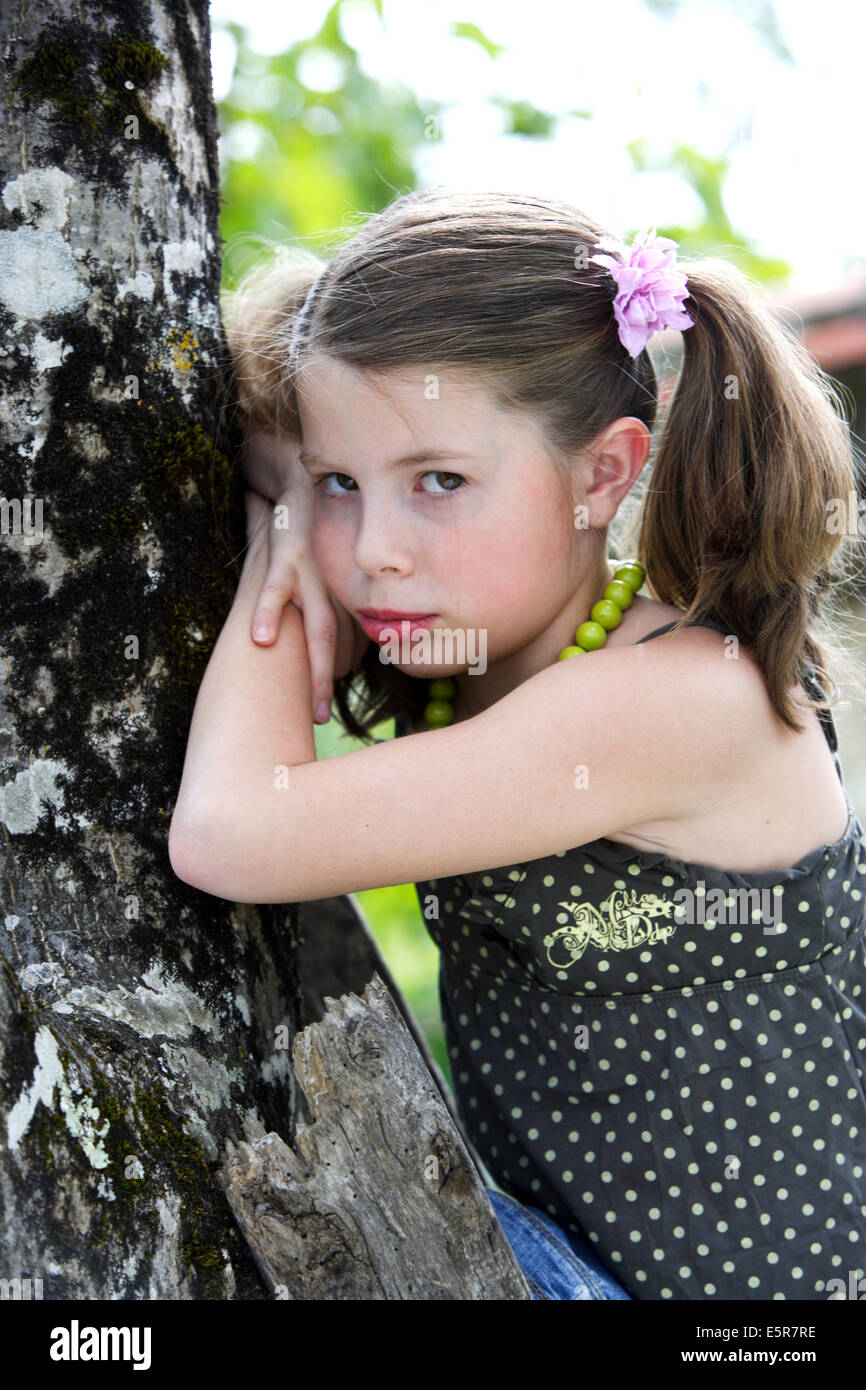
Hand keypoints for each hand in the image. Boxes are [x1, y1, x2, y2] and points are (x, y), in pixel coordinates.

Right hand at [243, 487, 368, 723]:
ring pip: (317, 627)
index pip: (345, 646)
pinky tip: (259, 641)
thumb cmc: (305, 538)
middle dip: (325, 682)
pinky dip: (268, 614)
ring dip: (314, 666)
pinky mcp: (286, 558)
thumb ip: (311, 609)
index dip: (335, 674)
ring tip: (311, 702)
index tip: (320, 705)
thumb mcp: (313, 574)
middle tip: (320, 718)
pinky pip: (274, 590)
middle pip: (335, 646)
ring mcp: (311, 577)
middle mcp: (332, 591)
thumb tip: (294, 648)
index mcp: (339, 597)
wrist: (301, 486)